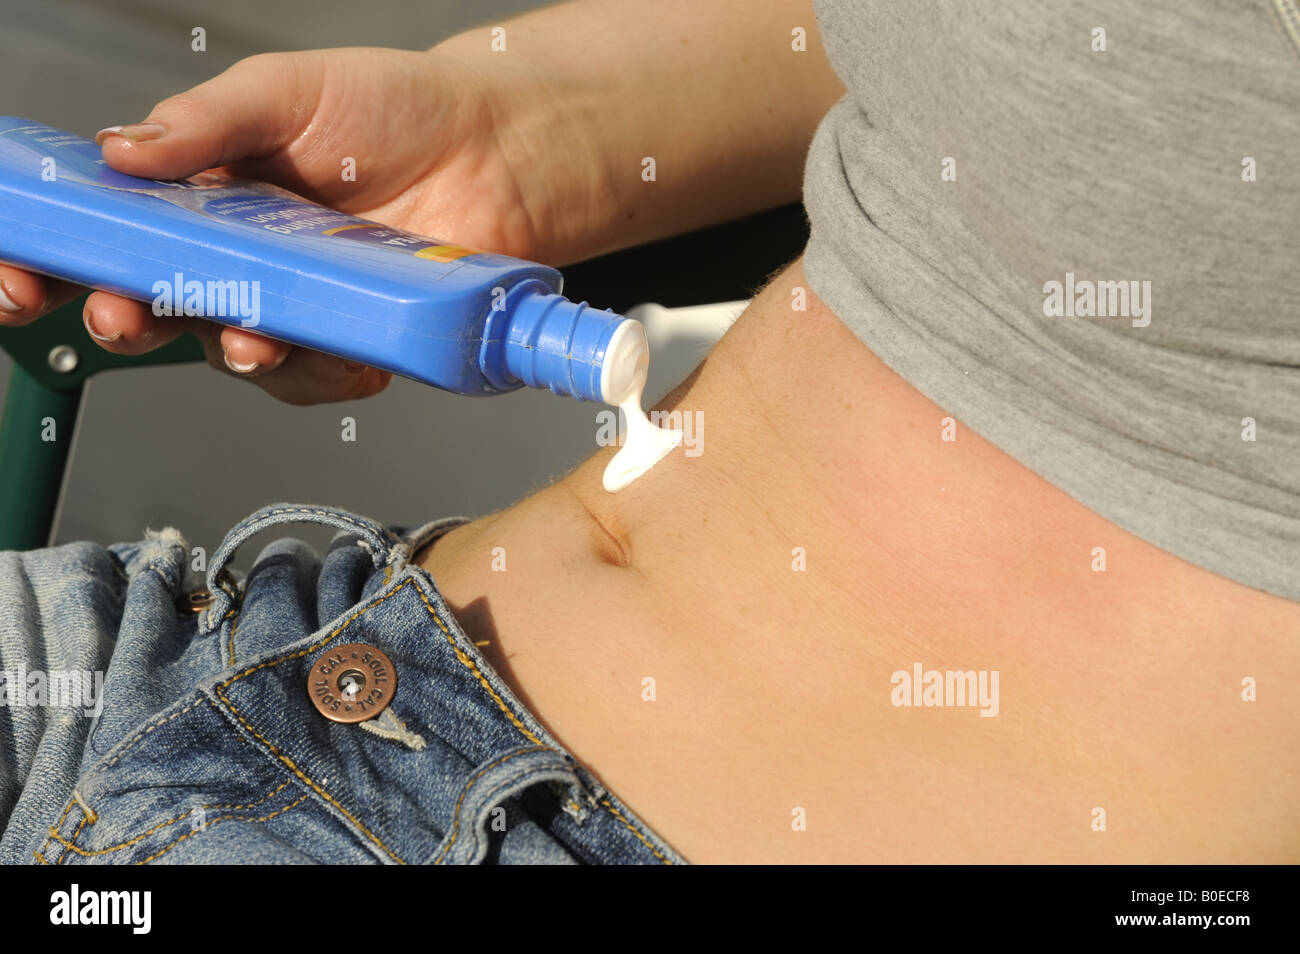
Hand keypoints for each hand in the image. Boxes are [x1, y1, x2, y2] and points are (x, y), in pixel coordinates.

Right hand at [0, 46, 600, 403]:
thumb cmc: (403, 109)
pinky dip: (313, 369)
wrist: (504, 149)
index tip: (20, 273)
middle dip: (122, 316)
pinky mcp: (351, 338)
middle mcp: (242, 253)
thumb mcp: (290, 90)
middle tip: (118, 310)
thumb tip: (120, 152)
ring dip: (222, 350)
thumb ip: (205, 121)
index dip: (57, 257)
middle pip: (154, 303)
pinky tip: (327, 344)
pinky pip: (312, 375)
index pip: (111, 231)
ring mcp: (296, 301)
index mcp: (205, 190)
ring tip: (241, 330)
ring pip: (228, 349)